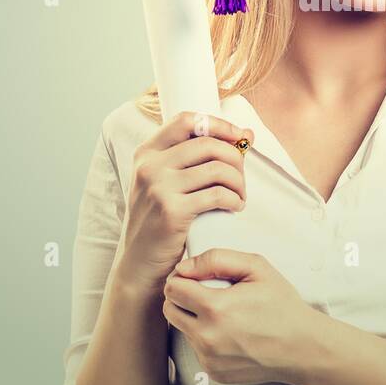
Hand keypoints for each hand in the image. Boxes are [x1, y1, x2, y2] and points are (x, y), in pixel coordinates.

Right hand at [115, 112, 254, 294]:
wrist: (138, 264)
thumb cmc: (158, 221)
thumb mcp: (167, 183)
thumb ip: (200, 158)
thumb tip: (247, 134)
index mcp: (147, 153)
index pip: (187, 120)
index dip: (219, 124)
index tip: (239, 137)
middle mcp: (150, 166)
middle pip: (208, 144)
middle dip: (235, 158)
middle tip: (241, 178)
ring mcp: (158, 188)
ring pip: (217, 168)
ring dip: (238, 182)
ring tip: (239, 196)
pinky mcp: (172, 211)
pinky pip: (218, 194)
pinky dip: (234, 200)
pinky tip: (234, 207)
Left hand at [163, 248, 324, 384]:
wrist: (301, 347)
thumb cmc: (281, 304)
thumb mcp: (256, 267)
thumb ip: (216, 259)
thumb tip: (184, 268)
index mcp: (216, 308)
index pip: (173, 289)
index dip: (182, 278)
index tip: (196, 278)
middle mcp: (207, 337)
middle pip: (170, 310)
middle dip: (182, 297)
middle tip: (205, 293)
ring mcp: (208, 358)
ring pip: (182, 329)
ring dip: (194, 318)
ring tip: (224, 314)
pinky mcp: (213, 372)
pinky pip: (196, 349)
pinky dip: (206, 338)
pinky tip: (230, 333)